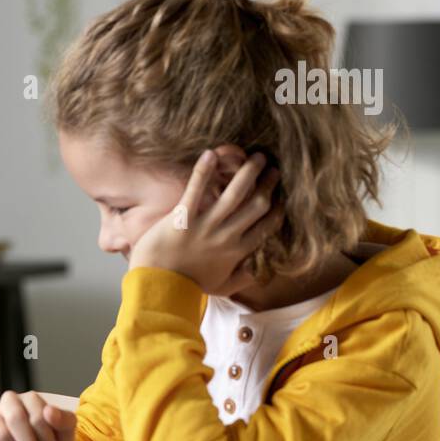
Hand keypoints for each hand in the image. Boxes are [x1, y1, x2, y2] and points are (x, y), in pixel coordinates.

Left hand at [127, 149, 282, 295]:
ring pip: (235, 193)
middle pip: (257, 204)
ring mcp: (205, 226)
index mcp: (238, 252)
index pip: (267, 225)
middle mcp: (226, 237)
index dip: (277, 206)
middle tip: (272, 167)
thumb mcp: (221, 287)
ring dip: (248, 172)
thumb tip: (259, 270)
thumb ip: (243, 278)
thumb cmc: (188, 287)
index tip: (281, 194)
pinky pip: (196, 190)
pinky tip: (211, 153)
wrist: (158, 287)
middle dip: (268, 183)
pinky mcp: (183, 218)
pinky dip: (204, 171)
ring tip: (256, 156)